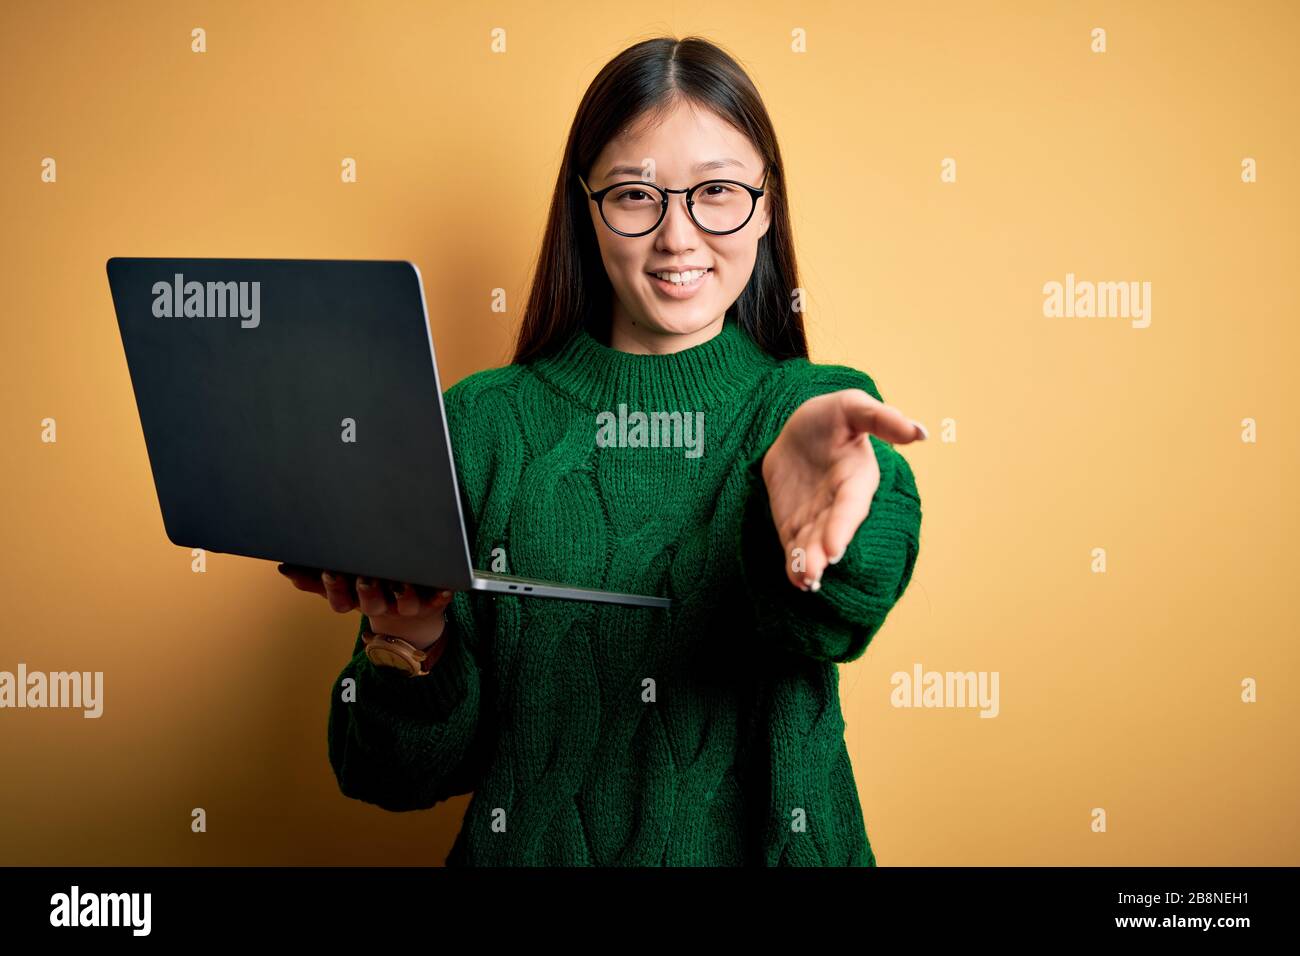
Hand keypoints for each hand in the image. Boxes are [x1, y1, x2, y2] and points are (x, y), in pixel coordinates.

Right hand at [276, 564, 454, 648]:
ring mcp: (408, 606)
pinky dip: (442, 596)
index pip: (341, 601)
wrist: (415, 616)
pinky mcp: (434, 603)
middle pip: (372, 605)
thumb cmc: (374, 590)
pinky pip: (439, 601)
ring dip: (404, 594)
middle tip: (365, 576)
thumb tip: (284, 568)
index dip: (335, 589)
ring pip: (406, 604)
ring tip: (403, 581)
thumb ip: (315, 577)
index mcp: (358, 600)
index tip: (331, 571)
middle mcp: (382, 606)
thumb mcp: (344, 584)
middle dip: (367, 591)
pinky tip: (446, 588)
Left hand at [760, 389, 925, 590]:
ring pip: (812, 544)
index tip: (834, 547)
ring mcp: (816, 517)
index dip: (842, 525)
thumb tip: (920, 432)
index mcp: (856, 479)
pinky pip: (795, 547)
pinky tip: (796, 579)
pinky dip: (794, 564)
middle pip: (831, 530)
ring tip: (804, 580)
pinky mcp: (795, 525)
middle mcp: (838, 504)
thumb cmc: (832, 417)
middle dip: (823, 551)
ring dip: (808, 563)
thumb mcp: (854, 406)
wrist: (797, 430)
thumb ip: (882, 418)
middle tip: (815, 571)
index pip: (850, 506)